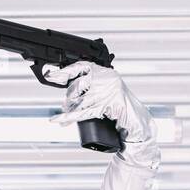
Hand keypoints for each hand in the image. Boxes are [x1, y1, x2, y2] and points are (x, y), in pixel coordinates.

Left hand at [46, 60, 160, 171]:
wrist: (137, 123)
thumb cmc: (119, 109)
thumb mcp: (105, 93)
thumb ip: (92, 87)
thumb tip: (69, 89)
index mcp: (105, 72)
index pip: (82, 66)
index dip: (66, 71)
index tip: (52, 76)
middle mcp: (107, 78)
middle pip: (77, 85)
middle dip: (68, 99)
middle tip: (66, 107)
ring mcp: (109, 91)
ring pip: (80, 101)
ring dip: (70, 111)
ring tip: (67, 117)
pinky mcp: (110, 104)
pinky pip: (84, 112)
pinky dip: (69, 118)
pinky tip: (59, 121)